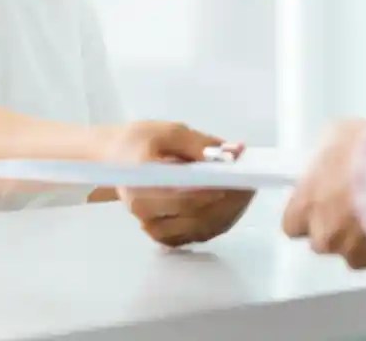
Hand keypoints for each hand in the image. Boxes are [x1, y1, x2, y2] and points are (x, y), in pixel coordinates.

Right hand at [104, 121, 254, 247]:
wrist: (115, 159)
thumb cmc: (139, 142)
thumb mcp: (168, 131)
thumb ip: (201, 144)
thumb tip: (234, 153)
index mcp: (140, 180)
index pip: (182, 195)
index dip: (214, 191)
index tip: (239, 180)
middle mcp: (143, 209)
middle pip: (195, 215)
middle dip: (228, 201)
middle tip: (250, 184)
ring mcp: (151, 225)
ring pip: (199, 229)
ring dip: (227, 213)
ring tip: (244, 193)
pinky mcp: (162, 234)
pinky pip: (196, 235)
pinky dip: (217, 222)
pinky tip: (229, 205)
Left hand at [282, 119, 365, 274]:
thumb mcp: (339, 136)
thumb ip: (327, 158)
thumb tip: (329, 162)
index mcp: (307, 209)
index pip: (292, 224)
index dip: (308, 213)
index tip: (323, 199)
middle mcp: (327, 239)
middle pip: (325, 241)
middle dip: (340, 227)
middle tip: (362, 204)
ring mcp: (360, 257)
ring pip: (359, 253)